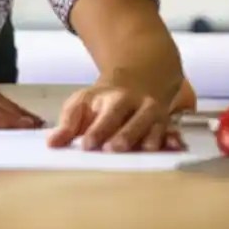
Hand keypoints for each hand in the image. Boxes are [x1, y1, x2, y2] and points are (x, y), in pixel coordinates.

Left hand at [47, 84, 185, 152]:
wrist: (140, 78)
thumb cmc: (104, 99)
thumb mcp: (81, 104)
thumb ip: (67, 125)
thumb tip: (52, 144)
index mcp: (109, 99)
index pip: (102, 115)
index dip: (96, 130)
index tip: (87, 145)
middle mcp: (133, 104)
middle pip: (129, 119)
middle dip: (123, 135)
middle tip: (112, 149)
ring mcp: (152, 114)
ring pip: (153, 125)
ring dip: (149, 138)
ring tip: (145, 150)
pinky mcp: (166, 124)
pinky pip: (173, 132)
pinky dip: (174, 139)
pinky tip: (176, 147)